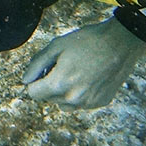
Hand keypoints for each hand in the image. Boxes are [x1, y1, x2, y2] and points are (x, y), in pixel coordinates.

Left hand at [22, 19, 145, 108]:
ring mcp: (88, 103)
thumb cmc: (87, 41)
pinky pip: (81, 103)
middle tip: (63, 66)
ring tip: (76, 72)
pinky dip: (80, 93)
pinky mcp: (100, 102)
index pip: (33, 93)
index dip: (35, 80)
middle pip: (48, 99)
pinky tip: (89, 76)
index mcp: (59, 84)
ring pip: (64, 104)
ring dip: (64, 92)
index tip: (44, 70)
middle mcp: (73, 99)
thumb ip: (36, 64)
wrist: (121, 43)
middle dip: (50, 85)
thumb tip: (25, 80)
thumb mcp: (56, 46)